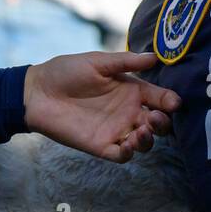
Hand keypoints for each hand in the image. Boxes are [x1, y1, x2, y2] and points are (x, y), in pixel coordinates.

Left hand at [24, 51, 180, 162]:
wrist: (36, 92)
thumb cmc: (66, 71)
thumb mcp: (98, 62)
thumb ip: (125, 62)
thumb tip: (154, 56)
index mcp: (130, 90)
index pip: (159, 98)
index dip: (169, 101)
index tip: (174, 103)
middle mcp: (127, 112)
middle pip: (157, 123)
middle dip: (163, 123)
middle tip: (156, 118)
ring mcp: (116, 130)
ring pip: (143, 142)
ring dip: (149, 139)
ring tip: (142, 131)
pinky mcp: (101, 146)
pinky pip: (122, 155)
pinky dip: (129, 153)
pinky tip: (127, 143)